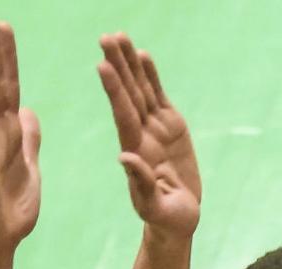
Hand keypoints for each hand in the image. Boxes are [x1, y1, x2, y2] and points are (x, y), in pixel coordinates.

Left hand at [98, 34, 199, 238]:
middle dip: (118, 66)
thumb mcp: (154, 206)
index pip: (123, 114)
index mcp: (136, 151)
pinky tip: (142, 56)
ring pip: (140, 90)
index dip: (114, 90)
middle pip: (128, 94)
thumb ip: (141, 183)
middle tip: (106, 37)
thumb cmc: (166, 219)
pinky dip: (150, 76)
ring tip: (120, 37)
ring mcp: (155, 129)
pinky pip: (157, 96)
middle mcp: (142, 135)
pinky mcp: (170, 128)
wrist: (179, 220)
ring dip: (130, 64)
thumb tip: (125, 157)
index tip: (102, 66)